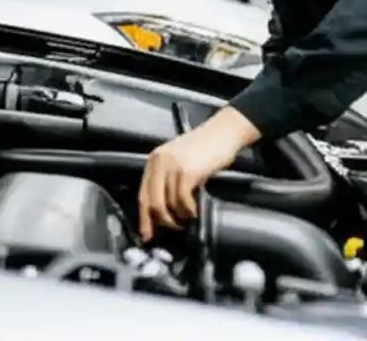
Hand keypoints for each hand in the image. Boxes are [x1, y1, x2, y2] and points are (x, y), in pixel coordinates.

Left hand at [138, 107, 260, 241]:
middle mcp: (159, 162)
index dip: (144, 218)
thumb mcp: (179, 160)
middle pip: (152, 202)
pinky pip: (182, 200)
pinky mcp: (187, 171)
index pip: (142, 195)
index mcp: (154, 160)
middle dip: (162, 221)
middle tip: (174, 228)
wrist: (223, 132)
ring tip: (188, 216)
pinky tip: (194, 210)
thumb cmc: (205, 147)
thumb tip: (164, 209)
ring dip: (179, 216)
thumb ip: (168, 179)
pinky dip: (188, 210)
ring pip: (167, 204)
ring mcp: (172, 166)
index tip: (147, 234)